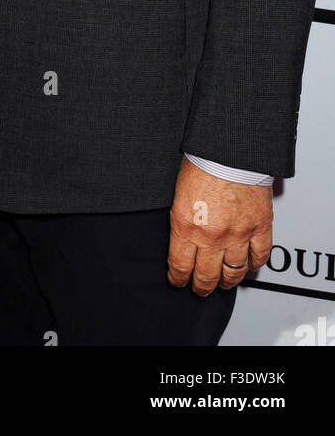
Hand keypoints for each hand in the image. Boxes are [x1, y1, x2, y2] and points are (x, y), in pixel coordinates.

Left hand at [167, 158, 272, 294]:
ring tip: (223, 282)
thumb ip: (180, 218)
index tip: (178, 281)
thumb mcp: (178, 191)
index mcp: (186, 226)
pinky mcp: (260, 227)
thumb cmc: (202, 160)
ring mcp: (238, 234)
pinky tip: (248, 267)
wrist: (230, 148)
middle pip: (206, 276)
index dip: (178, 278)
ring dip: (227, 281)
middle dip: (201, 286)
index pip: (180, 266)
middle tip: (199, 289)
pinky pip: (259, 256)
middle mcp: (211, 236)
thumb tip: (180, 234)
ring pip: (233, 272)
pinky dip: (253, 265)